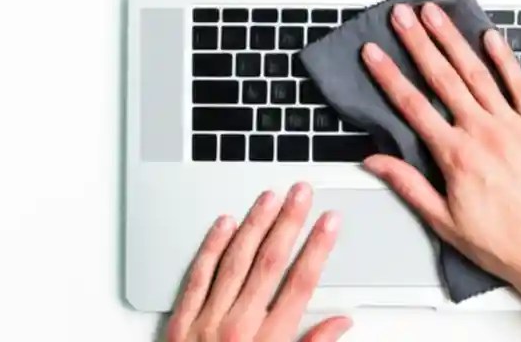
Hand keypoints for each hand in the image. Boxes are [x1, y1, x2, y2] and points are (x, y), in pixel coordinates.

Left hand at [167, 184, 351, 341]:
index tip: (330, 223)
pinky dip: (211, 247)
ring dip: (255, 224)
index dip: (318, 248)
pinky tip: (224, 224)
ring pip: (235, 260)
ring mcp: (206, 323)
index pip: (300, 284)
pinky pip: (198, 276)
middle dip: (289, 222)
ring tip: (269, 197)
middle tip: (301, 193)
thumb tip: (340, 324)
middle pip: (270, 262)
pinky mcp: (180, 324)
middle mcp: (237, 327)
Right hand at [361, 3, 520, 341]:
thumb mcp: (444, 221)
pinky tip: (490, 38)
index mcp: (455, 156)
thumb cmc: (503, 242)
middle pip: (442, 78)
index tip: (373, 53)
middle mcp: (483, 134)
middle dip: (418, 42)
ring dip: (454, 41)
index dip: (388, 76)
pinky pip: (519, 85)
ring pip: (478, 73)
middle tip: (402, 16)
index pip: (412, 106)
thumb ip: (408, 185)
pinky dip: (505, 59)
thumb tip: (375, 162)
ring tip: (436, 15)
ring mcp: (513, 126)